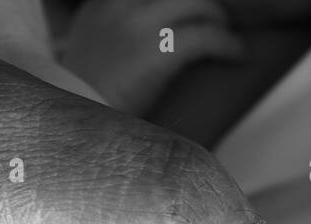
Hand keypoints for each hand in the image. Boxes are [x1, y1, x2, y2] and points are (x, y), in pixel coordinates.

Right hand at [62, 0, 244, 114]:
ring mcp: (139, 24)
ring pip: (198, 5)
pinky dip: (227, 45)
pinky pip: (207, 37)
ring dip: (219, 20)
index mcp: (103, 4)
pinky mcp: (159, 50)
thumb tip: (146, 40)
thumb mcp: (91, 48)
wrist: (74, 125)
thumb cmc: (83, 100)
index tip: (190, 12)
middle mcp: (120, 6)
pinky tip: (236, 54)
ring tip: (228, 37)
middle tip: (215, 21)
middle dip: (202, 5)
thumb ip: (114, 30)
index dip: (177, 3)